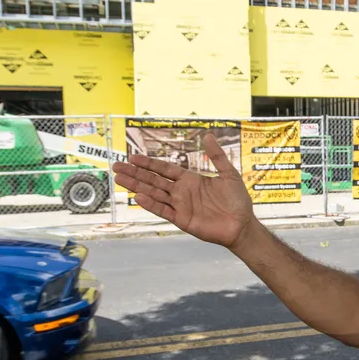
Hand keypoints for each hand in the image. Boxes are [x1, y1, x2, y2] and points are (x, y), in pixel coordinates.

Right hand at [112, 133, 254, 247]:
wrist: (242, 224)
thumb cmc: (237, 200)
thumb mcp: (229, 173)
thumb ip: (216, 156)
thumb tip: (208, 135)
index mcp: (190, 180)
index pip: (164, 169)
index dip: (149, 164)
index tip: (133, 157)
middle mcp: (181, 192)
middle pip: (153, 180)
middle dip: (135, 173)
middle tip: (116, 166)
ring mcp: (180, 206)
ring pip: (153, 194)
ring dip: (137, 186)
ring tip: (119, 179)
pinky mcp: (182, 220)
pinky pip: (163, 210)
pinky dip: (151, 204)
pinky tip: (138, 197)